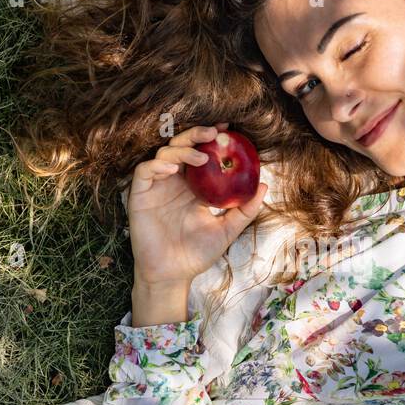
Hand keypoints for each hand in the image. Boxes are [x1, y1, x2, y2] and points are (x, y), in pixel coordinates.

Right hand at [127, 121, 268, 286]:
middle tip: (214, 132)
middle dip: (196, 134)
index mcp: (194, 186)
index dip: (211, 138)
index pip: (201, 153)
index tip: (228, 130)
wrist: (173, 275)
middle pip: (182, 146)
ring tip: (200, 157)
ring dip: (182, 149)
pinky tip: (173, 168)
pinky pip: (144, 171)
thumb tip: (264, 186)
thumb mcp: (227, 230)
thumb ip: (244, 210)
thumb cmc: (197, 253)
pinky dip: (157, 164)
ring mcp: (157, 187)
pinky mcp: (140, 195)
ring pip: (164, 153)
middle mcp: (174, 181)